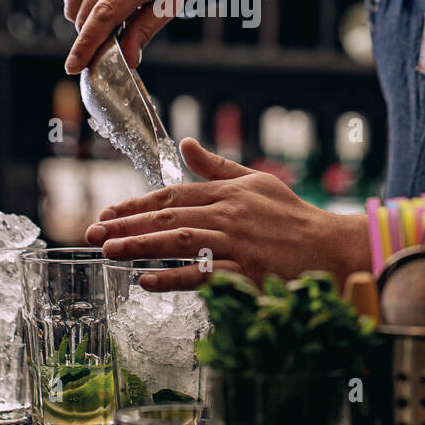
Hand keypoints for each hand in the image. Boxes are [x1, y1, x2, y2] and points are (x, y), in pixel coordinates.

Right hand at [60, 0, 194, 72]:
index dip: (87, 45)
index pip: (104, 16)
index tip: (73, 67)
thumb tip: (129, 59)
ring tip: (110, 3)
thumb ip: (147, 28)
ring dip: (86, 16)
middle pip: (85, 16)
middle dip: (92, 35)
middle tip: (112, 32)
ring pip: (72, 5)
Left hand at [85, 138, 371, 289]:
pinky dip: (174, 278)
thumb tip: (185, 143)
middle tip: (91, 233)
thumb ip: (218, 167)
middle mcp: (230, 214)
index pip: (172, 196)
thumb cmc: (293, 219)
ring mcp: (238, 244)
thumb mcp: (257, 183)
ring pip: (180, 242)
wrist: (333, 250)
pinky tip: (146, 281)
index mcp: (229, 192)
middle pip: (168, 218)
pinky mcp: (248, 274)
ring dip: (140, 246)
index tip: (106, 213)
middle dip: (125, 224)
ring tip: (108, 250)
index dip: (136, 204)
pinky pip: (204, 275)